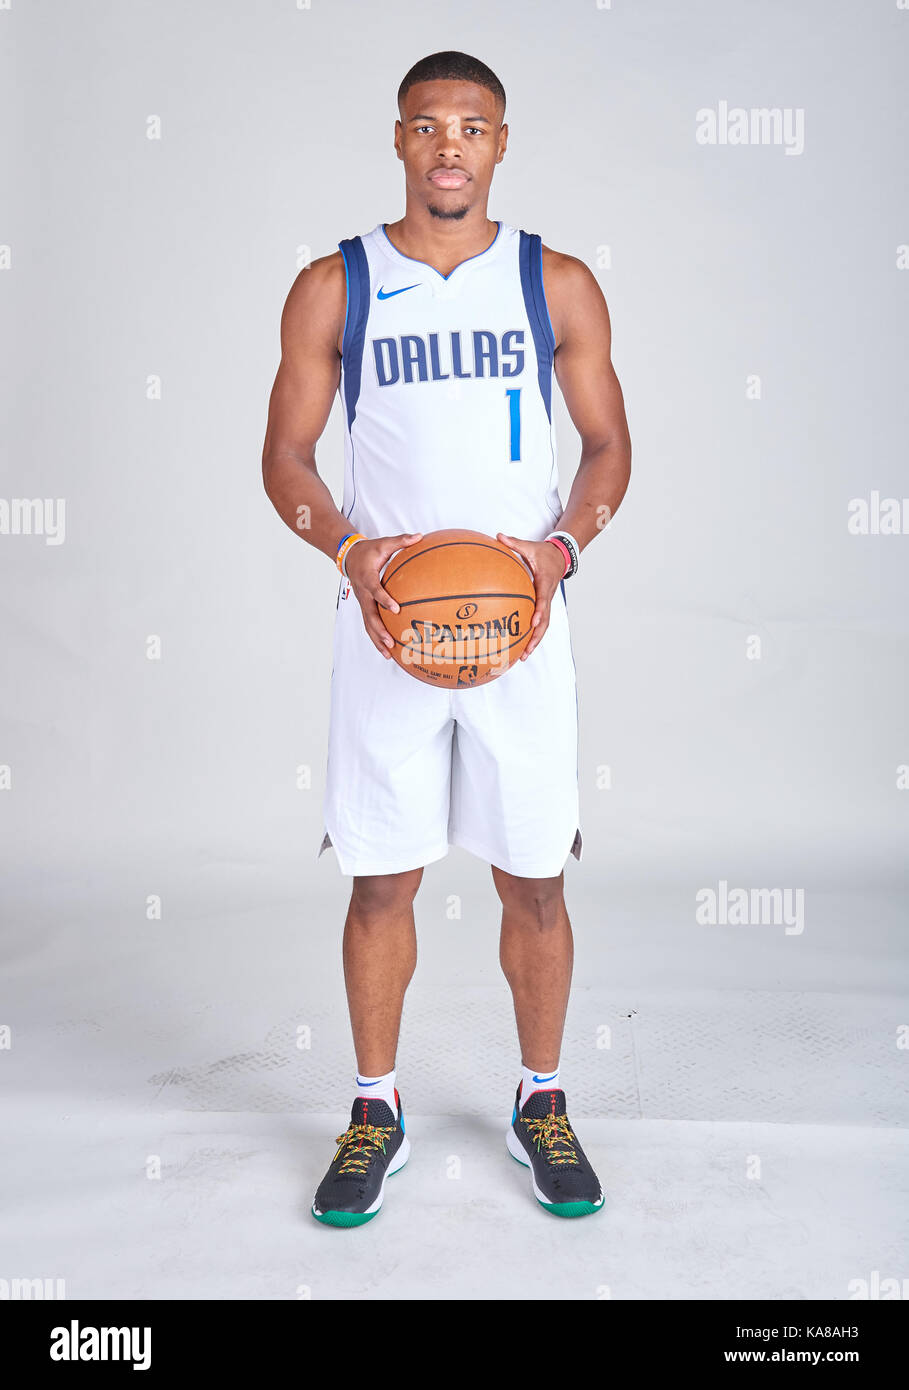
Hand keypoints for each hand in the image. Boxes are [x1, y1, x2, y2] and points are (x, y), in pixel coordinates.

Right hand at [344, 532, 423, 658]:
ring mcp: (363, 603)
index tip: (396, 609)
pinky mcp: (364, 608)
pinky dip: (376, 638)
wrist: (349, 557)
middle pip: (369, 616)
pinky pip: (369, 625)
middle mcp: (363, 594)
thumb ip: (401, 541)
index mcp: (368, 578)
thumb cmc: (369, 551)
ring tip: (389, 654)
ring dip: (377, 639)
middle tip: (390, 642)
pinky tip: (387, 650)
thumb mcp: (384, 543)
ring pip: (368, 624)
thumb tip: (420, 536)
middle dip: (379, 630)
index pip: (375, 591)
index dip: (384, 599)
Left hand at [496, 532, 566, 659]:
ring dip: (536, 640)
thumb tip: (498, 536)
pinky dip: (534, 635)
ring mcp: (547, 602)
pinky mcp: (544, 605)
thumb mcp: (530, 547)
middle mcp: (548, 595)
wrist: (560, 557)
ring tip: (525, 655)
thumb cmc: (543, 553)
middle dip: (537, 636)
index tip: (533, 622)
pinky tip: (523, 646)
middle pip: (545, 620)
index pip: (543, 599)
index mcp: (545, 582)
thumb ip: (514, 543)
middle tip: (527, 650)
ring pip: (544, 625)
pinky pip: (540, 622)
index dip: (539, 611)